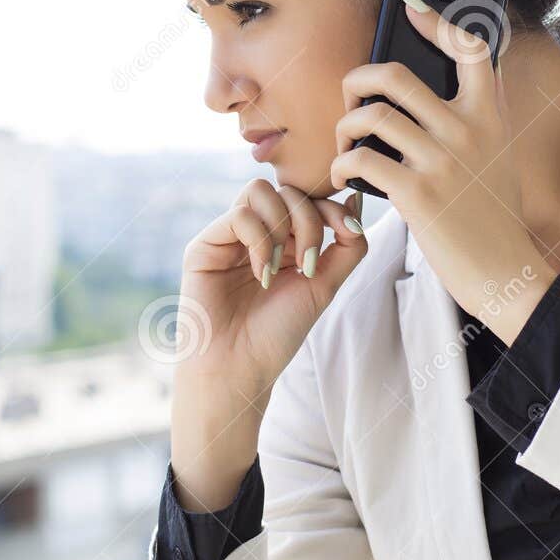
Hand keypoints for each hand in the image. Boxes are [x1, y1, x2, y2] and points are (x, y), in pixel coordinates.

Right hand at [171, 180, 367, 509]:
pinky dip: (259, 241)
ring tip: (283, 268)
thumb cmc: (277, 334)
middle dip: (309, 220)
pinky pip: (238, 215)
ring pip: (260, 191)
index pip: (307, 197)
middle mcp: (255, 233)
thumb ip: (346, 245)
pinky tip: (262, 275)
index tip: (347, 232)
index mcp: (283, 241)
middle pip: (286, 189)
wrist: (240, 369)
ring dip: (284, 226)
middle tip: (310, 264)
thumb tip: (356, 199)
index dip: (331, 207)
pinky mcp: (204, 246)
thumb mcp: (324, 286)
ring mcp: (227, 237)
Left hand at [329, 0, 550, 343]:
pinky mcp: (418, 194)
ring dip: (344, 127)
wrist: (505, 272)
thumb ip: (470, 124)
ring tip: (345, 145)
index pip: (471, 48)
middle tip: (351, 99)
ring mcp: (442, 161)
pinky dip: (341, 165)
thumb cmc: (490, 216)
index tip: (410, 8)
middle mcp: (467, 130)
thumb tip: (421, 97)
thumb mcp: (495, 157)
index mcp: (489, 116)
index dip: (436, 21)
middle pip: (395, 75)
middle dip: (357, 80)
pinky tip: (344, 177)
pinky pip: (361, 159)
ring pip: (371, 115)